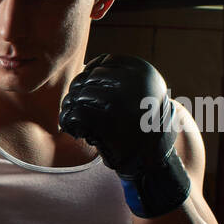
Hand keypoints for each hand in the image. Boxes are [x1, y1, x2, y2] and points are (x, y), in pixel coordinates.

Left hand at [59, 54, 190, 217]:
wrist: (154, 162)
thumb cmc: (145, 129)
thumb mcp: (144, 94)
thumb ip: (123, 78)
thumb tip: (85, 66)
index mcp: (143, 71)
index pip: (104, 62)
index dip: (90, 76)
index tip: (87, 92)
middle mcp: (132, 81)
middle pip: (88, 78)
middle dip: (78, 94)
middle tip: (76, 110)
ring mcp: (119, 99)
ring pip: (78, 96)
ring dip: (71, 109)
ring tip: (76, 122)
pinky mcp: (104, 121)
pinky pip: (74, 114)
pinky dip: (70, 123)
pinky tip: (77, 132)